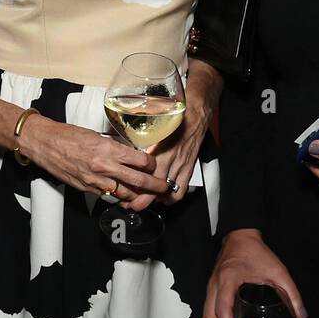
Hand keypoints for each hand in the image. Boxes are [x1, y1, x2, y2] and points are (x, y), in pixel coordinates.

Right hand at [17, 114, 170, 206]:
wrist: (44, 143)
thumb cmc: (67, 135)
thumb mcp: (95, 135)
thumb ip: (113, 147)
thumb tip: (128, 153)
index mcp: (108, 149)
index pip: (140, 160)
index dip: (152, 164)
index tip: (156, 164)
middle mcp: (104, 167)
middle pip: (138, 181)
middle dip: (154, 186)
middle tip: (164, 187)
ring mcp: (95, 180)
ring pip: (124, 193)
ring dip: (136, 194)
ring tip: (145, 194)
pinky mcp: (86, 188)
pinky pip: (107, 194)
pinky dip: (116, 194)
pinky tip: (121, 193)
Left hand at [127, 87, 212, 210]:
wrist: (195, 113)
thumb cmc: (173, 116)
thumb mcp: (153, 126)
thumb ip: (140, 139)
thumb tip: (126, 148)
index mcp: (158, 147)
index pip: (143, 172)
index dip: (133, 184)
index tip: (123, 189)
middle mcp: (170, 158)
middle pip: (153, 186)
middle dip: (141, 199)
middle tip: (131, 203)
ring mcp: (181, 165)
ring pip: (167, 192)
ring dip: (156, 200)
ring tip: (146, 202)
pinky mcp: (189, 168)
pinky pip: (181, 190)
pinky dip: (172, 198)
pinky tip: (164, 197)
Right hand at [204, 229, 305, 317]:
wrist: (240, 236)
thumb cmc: (257, 252)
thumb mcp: (278, 270)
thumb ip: (291, 292)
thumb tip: (301, 315)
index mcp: (228, 279)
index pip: (223, 308)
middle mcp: (215, 285)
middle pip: (209, 317)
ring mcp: (210, 287)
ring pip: (206, 316)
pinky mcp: (211, 289)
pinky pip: (208, 311)